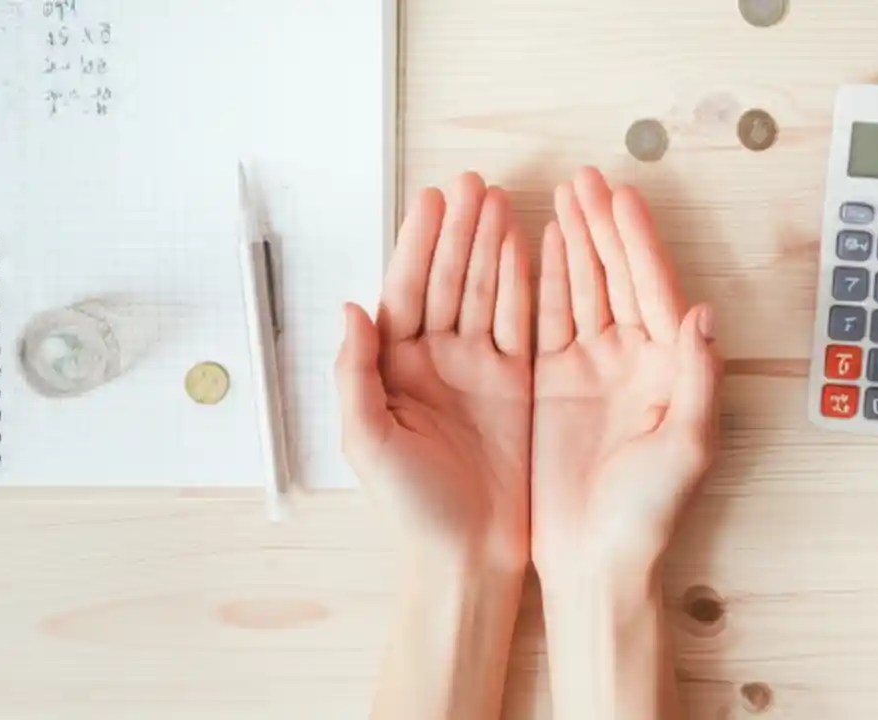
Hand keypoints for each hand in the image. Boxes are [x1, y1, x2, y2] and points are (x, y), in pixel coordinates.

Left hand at [334, 171, 532, 571]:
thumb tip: (351, 307)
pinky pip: (519, 323)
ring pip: (484, 293)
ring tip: (499, 200)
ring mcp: (477, 370)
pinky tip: (527, 248)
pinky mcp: (516, 384)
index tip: (433, 200)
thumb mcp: (369, 443)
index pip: (407, 292)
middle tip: (472, 183)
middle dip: (459, 231)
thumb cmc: (411, 509)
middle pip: (448, 281)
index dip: (419, 245)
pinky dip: (523, 284)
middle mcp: (434, 362)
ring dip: (490, 246)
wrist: (468, 557)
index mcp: (394, 370)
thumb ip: (355, 374)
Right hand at [531, 166, 721, 580]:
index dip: (636, 241)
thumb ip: (698, 379)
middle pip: (616, 276)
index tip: (620, 196)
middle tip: (584, 179)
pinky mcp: (553, 385)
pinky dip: (543, 281)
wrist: (595, 561)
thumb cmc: (648, 514)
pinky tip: (538, 247)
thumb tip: (704, 315)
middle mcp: (629, 361)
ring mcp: (590, 370)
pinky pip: (546, 320)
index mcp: (665, 369)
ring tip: (561, 196)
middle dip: (601, 226)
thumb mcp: (687, 447)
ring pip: (581, 289)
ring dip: (574, 242)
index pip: (652, 288)